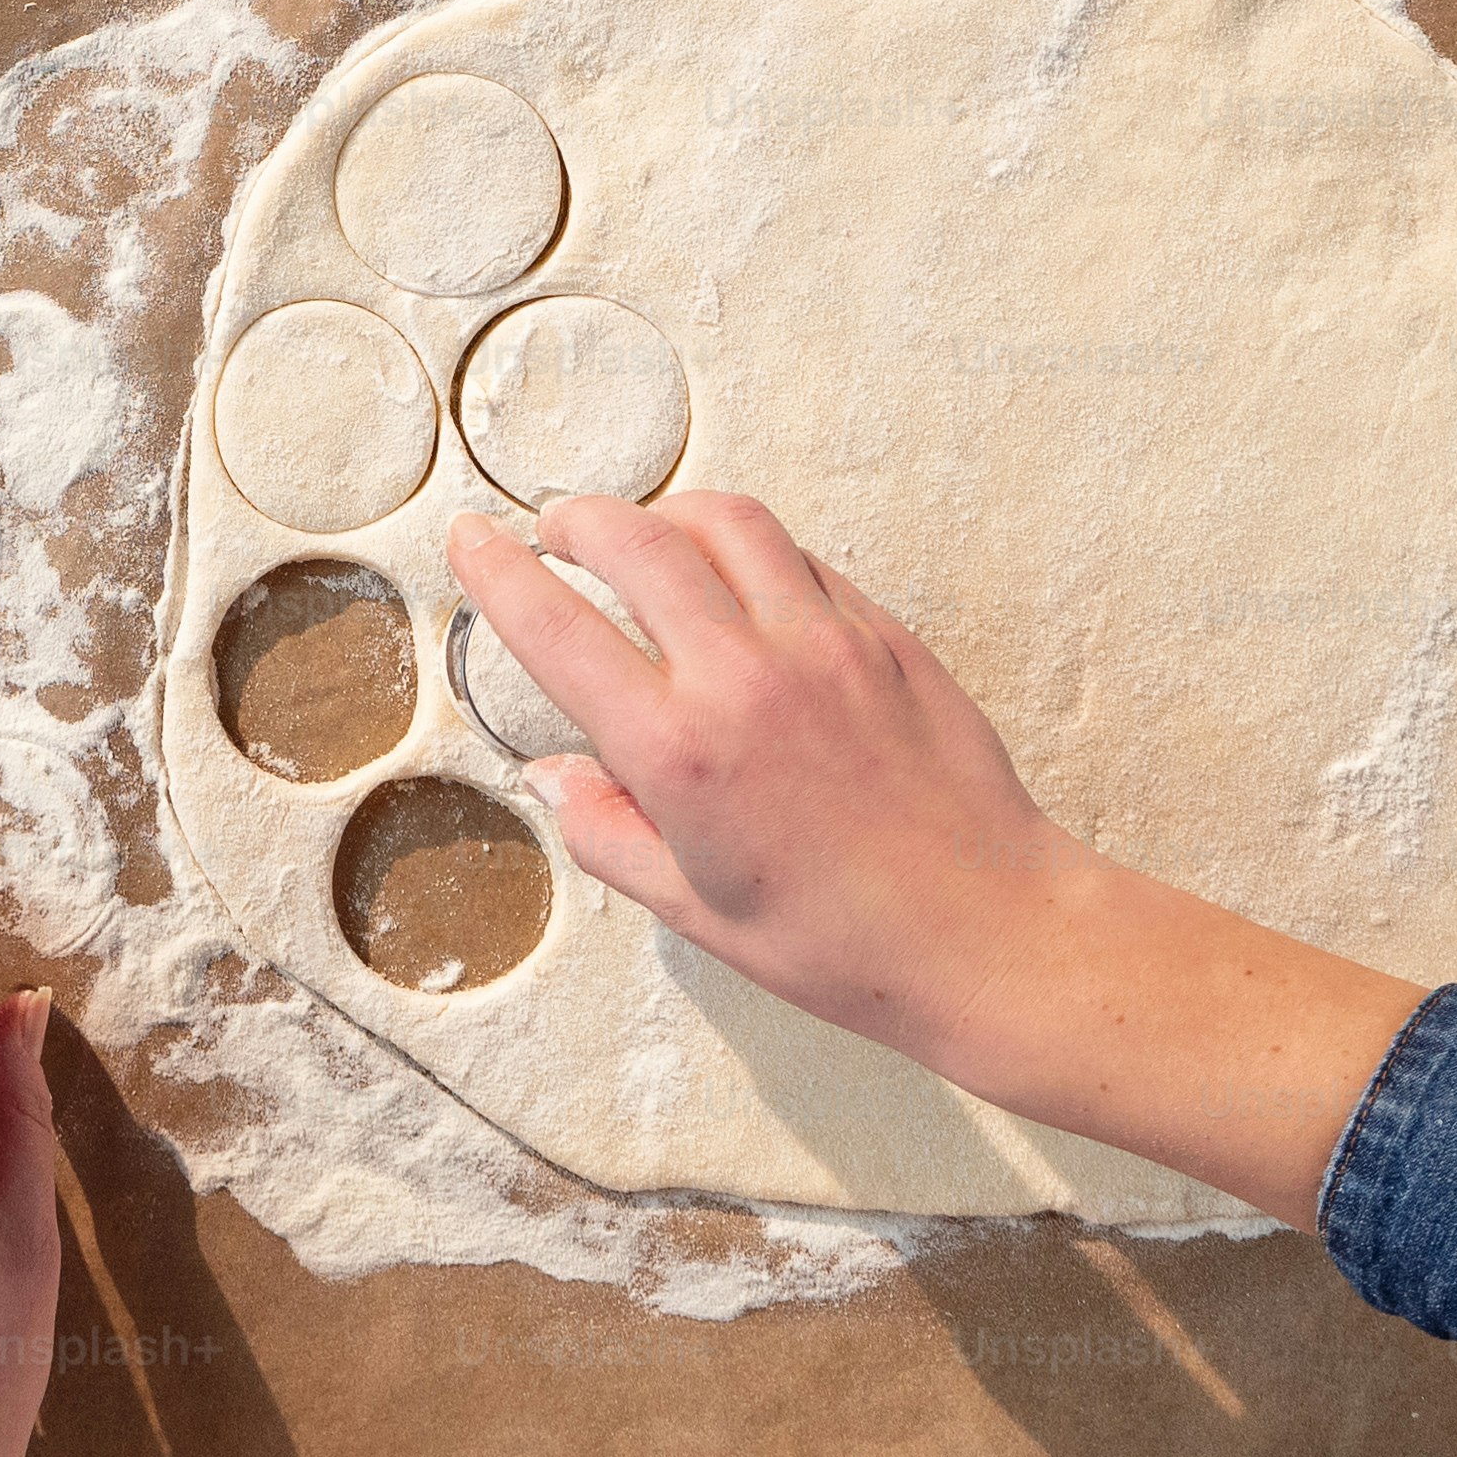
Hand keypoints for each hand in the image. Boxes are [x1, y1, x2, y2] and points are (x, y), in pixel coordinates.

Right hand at [449, 492, 1422, 1219]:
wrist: (984, 929)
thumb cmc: (843, 941)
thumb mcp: (696, 908)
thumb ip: (609, 833)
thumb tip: (556, 777)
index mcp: (679, 751)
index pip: (558, 628)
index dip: (500, 574)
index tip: (472, 544)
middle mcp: (744, 675)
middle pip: (635, 540)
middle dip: (577, 520)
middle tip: (555, 530)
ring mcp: (822, 641)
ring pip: (726, 521)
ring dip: (668, 514)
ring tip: (647, 537)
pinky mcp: (883, 633)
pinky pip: (801, 557)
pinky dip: (753, 551)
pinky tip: (742, 584)